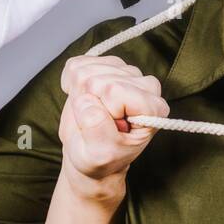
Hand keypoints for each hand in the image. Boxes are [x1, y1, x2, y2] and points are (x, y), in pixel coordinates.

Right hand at [58, 54, 169, 197]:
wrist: (90, 154)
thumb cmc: (100, 158)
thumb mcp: (100, 155)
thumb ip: (97, 129)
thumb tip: (88, 101)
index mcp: (153, 108)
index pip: (115, 91)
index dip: (102, 111)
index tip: (109, 128)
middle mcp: (145, 86)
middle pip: (99, 80)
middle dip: (88, 103)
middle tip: (94, 123)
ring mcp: (127, 73)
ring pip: (86, 71)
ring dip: (79, 94)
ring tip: (90, 113)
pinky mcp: (108, 65)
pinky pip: (76, 65)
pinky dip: (70, 84)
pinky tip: (82, 99)